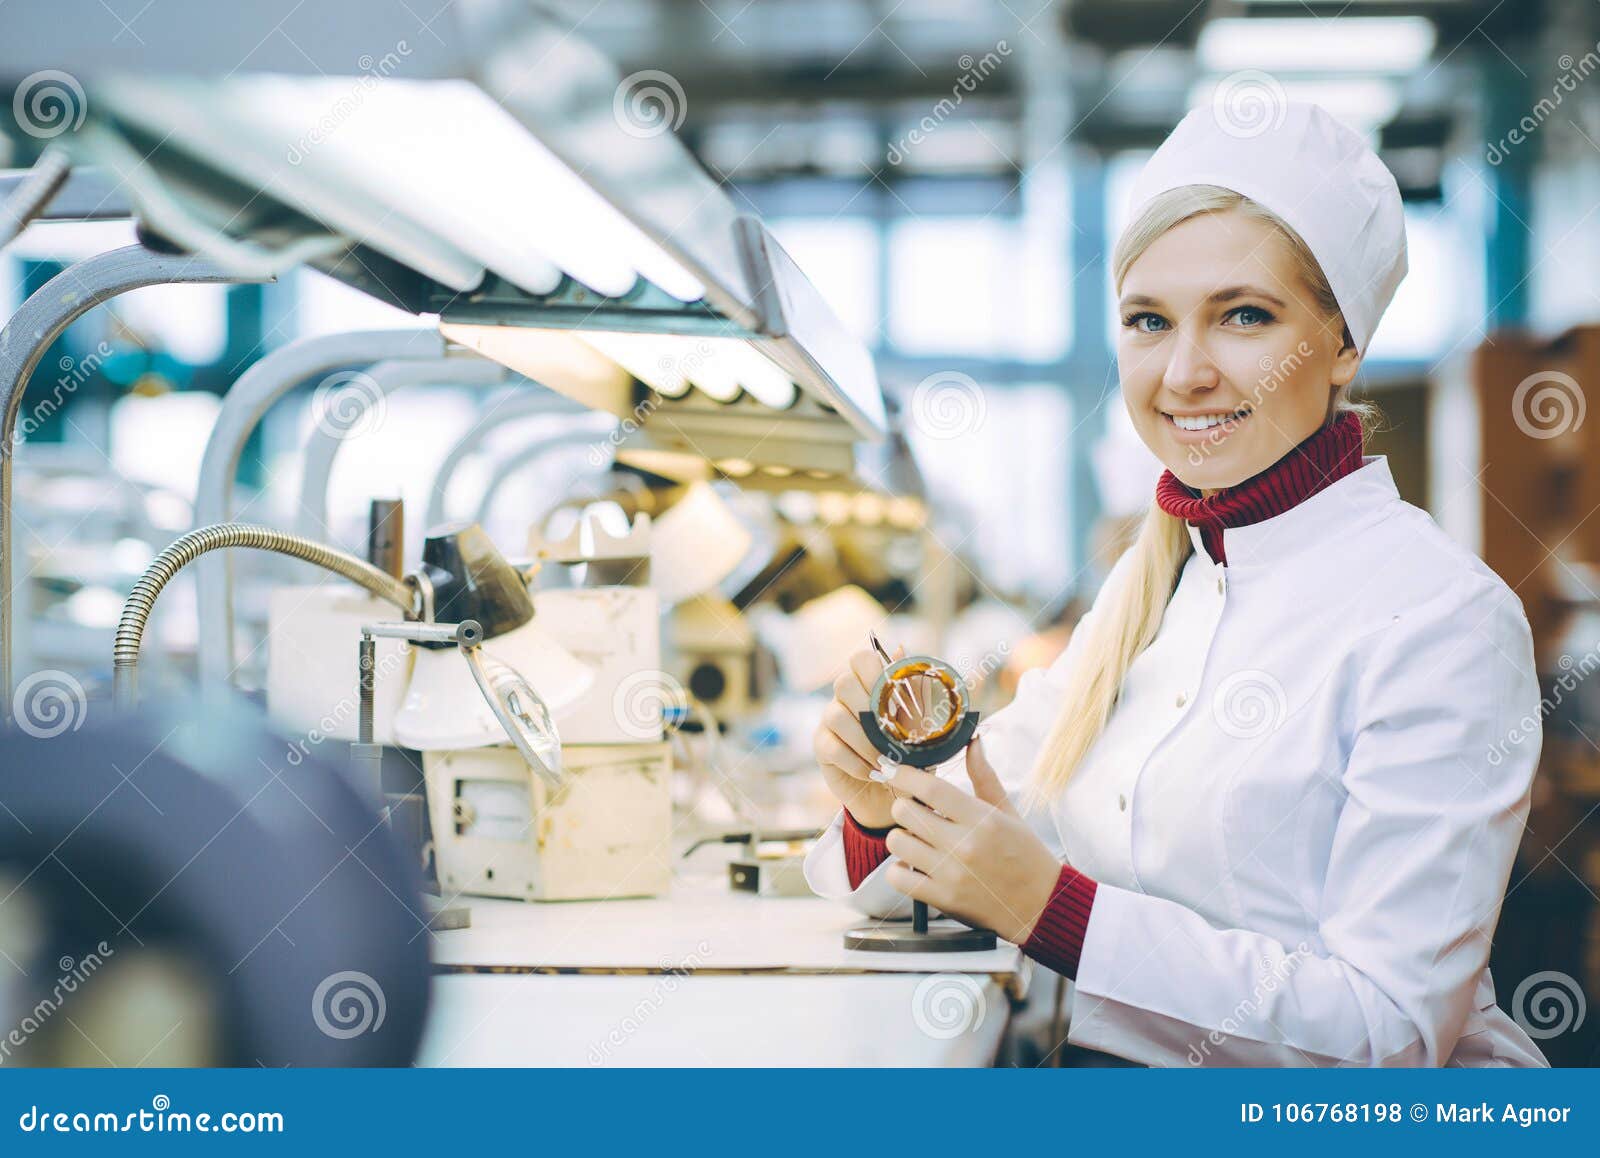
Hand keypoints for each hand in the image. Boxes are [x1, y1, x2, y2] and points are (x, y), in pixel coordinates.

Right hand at [814, 642, 909, 827]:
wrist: (894, 795)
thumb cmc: (908, 755)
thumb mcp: (920, 728)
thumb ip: (913, 695)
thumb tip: (904, 652)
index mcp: (869, 685)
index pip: (860, 658)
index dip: (874, 670)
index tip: (892, 693)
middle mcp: (845, 698)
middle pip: (843, 682)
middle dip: (868, 707)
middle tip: (890, 732)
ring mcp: (829, 721)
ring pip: (836, 716)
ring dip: (865, 741)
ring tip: (886, 760)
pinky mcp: (822, 747)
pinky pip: (833, 748)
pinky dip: (856, 762)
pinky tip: (873, 772)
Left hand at [881, 736, 1062, 945]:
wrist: (1042, 905)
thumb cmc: (1026, 855)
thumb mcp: (1008, 812)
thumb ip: (984, 777)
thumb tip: (973, 742)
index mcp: (981, 819)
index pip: (930, 787)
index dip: (905, 775)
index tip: (894, 770)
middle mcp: (963, 845)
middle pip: (904, 811)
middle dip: (905, 806)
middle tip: (917, 812)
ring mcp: (950, 874)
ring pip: (895, 842)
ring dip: (902, 837)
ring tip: (919, 840)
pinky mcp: (941, 899)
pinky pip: (897, 876)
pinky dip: (899, 870)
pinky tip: (916, 866)